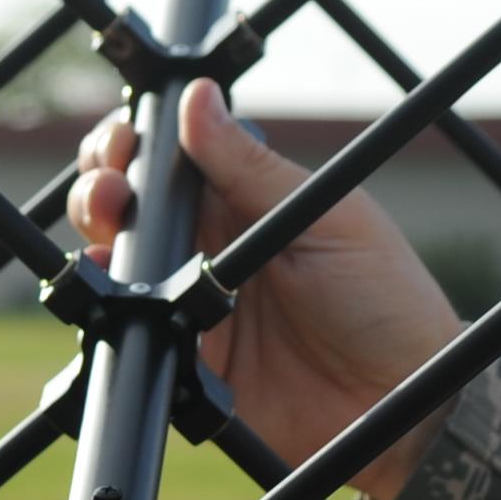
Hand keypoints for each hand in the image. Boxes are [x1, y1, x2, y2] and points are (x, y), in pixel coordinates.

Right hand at [71, 82, 465, 499]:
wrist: (404, 402)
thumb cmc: (385, 298)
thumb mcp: (326, 219)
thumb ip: (252, 168)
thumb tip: (196, 97)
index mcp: (247, 200)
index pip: (173, 158)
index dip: (136, 143)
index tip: (124, 140)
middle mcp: (211, 245)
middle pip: (132, 203)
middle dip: (103, 181)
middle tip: (109, 185)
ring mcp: (193, 302)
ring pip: (118, 260)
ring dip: (96, 234)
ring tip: (106, 221)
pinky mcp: (186, 359)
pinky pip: (131, 329)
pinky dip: (108, 306)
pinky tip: (108, 285)